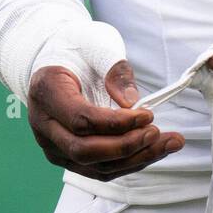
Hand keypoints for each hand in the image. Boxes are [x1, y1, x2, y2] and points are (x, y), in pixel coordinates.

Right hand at [27, 60, 183, 181]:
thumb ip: (114, 69)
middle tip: (157, 132)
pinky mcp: (68, 156)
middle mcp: (44, 125)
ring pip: (94, 166)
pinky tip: (153, 150)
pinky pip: (99, 168)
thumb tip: (131, 101)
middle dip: (126, 147)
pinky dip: (128, 162)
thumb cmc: (77, 49)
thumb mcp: (97, 45)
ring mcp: (54, 145)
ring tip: (168, 144)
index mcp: (47, 92)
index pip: (80, 119)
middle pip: (84, 151)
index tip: (147, 115)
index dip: (116, 123)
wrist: (58, 60)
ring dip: (135, 159)